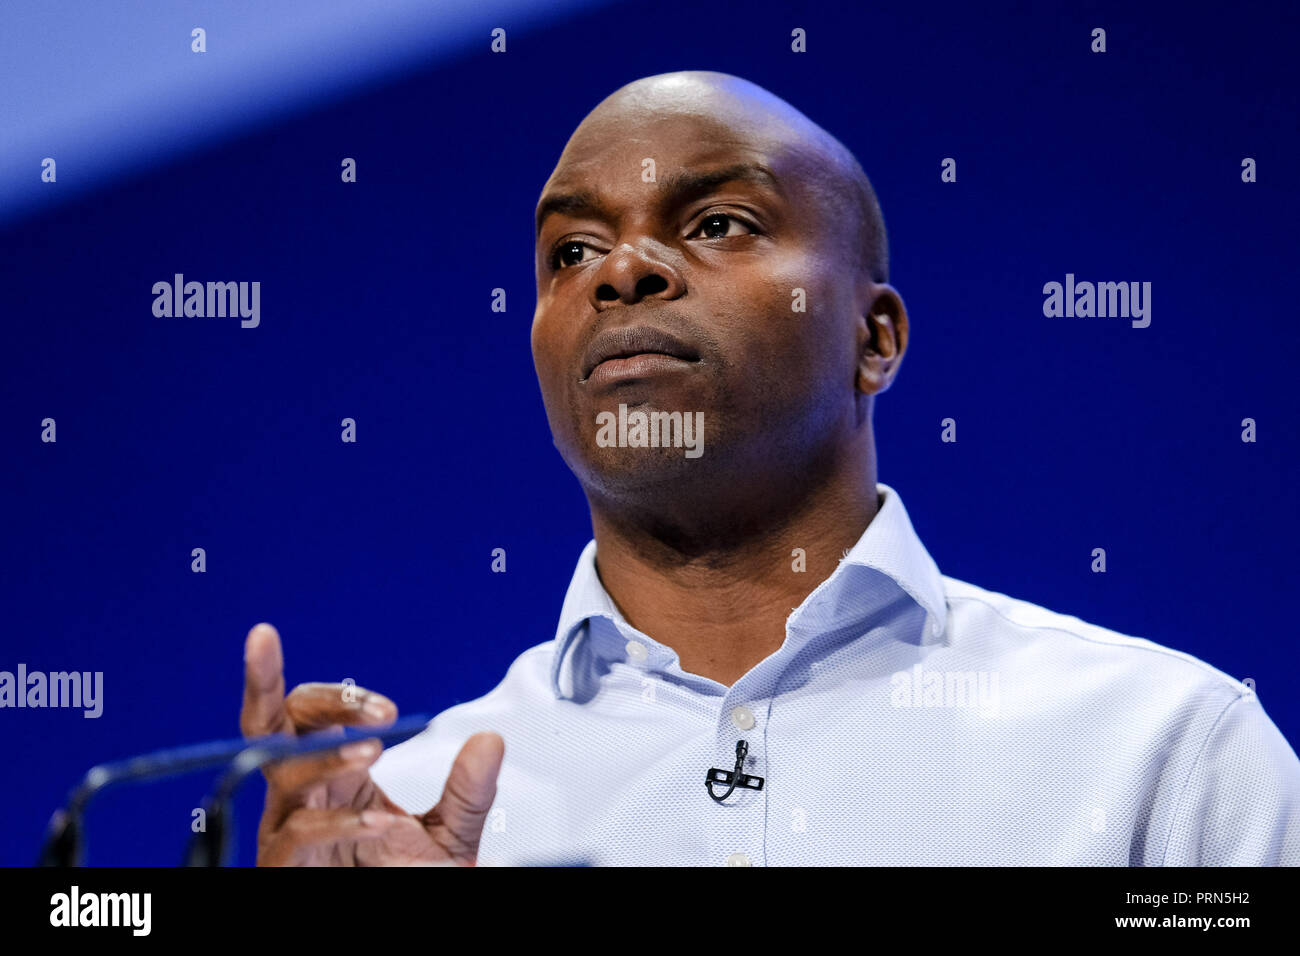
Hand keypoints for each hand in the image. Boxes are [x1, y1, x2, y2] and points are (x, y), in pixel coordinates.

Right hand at [240, 623, 503, 865]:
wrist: (404, 937)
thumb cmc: (405, 885)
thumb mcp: (448, 836)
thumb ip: (468, 790)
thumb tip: (490, 740)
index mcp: (334, 774)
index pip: (310, 714)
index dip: (337, 697)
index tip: (386, 706)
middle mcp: (301, 794)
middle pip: (271, 725)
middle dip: (270, 685)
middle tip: (301, 670)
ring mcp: (287, 829)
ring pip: (282, 771)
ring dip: (326, 755)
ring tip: (372, 750)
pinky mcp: (283, 866)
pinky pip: (300, 833)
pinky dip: (340, 821)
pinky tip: (379, 822)